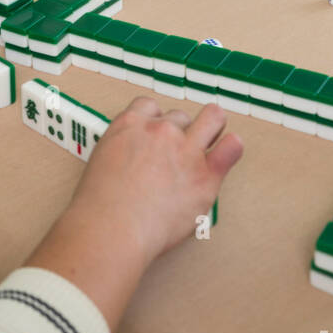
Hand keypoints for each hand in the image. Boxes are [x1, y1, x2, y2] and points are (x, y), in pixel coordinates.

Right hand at [62, 97, 242, 266]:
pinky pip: (230, 148)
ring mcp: (185, 150)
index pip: (149, 106)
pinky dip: (232, 147)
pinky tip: (229, 149)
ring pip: (211, 120)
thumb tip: (132, 159)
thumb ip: (122, 150)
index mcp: (130, 124)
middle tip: (180, 150)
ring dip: (212, 127)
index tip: (158, 133)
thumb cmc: (101, 204)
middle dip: (181, 130)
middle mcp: (160, 131)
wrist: (113, 227)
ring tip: (214, 135)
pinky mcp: (205, 174)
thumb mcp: (101, 160)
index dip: (155, 120)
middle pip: (180, 116)